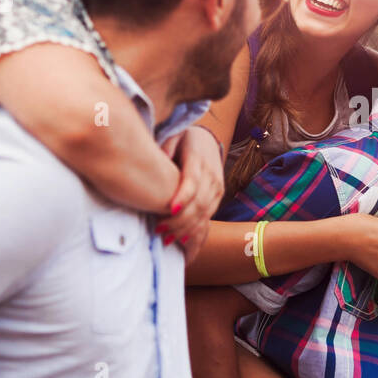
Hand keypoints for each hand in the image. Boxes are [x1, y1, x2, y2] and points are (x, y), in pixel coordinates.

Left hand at [155, 126, 223, 246]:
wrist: (207, 140)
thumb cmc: (183, 140)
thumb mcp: (174, 135)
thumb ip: (167, 146)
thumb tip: (160, 159)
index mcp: (198, 160)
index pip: (192, 181)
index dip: (182, 197)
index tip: (168, 210)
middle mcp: (212, 176)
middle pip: (199, 203)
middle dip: (179, 220)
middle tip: (159, 230)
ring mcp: (217, 188)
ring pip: (204, 213)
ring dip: (186, 229)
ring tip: (166, 239)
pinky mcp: (218, 197)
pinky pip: (208, 217)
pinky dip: (196, 231)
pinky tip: (182, 241)